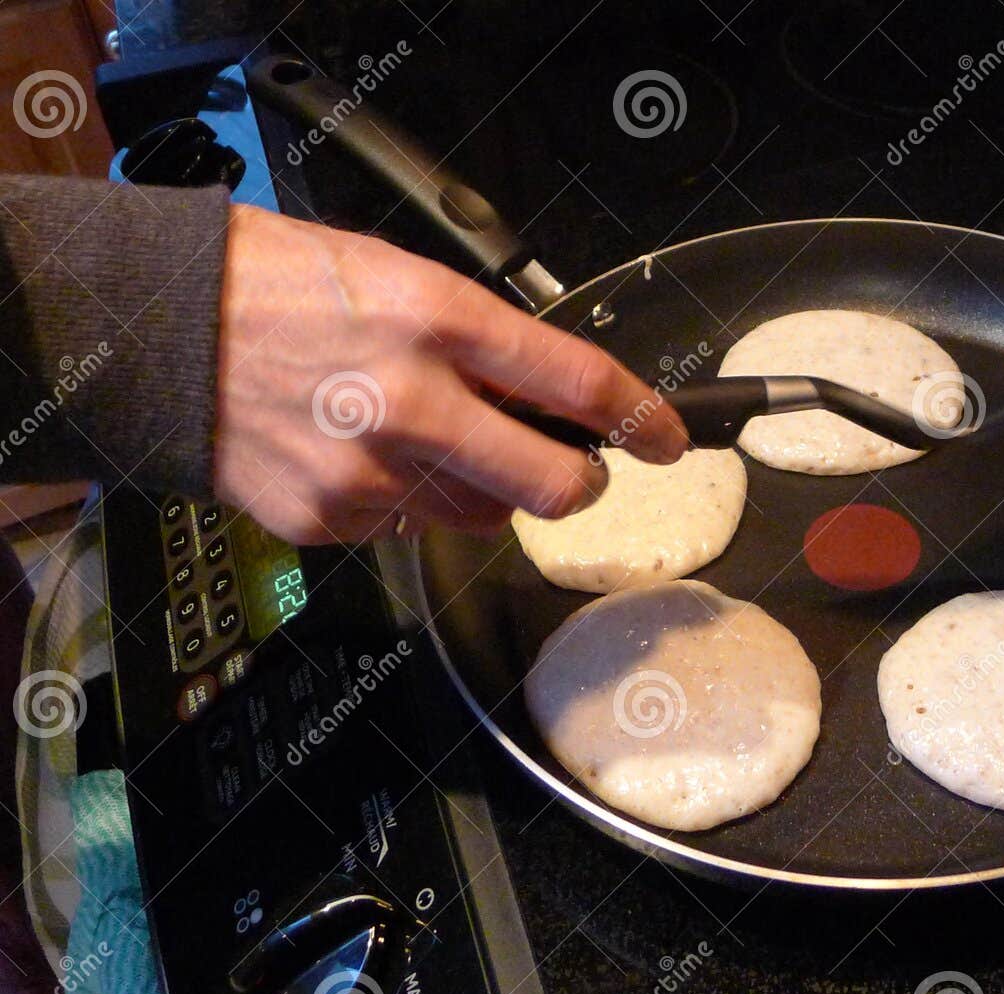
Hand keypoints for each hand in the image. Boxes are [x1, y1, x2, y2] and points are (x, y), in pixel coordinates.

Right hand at [213, 204, 685, 543]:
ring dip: (484, 490)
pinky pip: (410, 528)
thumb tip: (551, 400)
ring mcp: (369, 472)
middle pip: (554, 486)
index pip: (579, 386)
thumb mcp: (400, 276)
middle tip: (574, 470)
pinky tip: (362, 454)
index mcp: (438, 321)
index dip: (643, 419)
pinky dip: (407, 500)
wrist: (157, 327)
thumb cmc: (278, 286)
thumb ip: (484, 342)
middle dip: (580, 483)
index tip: (667, 438)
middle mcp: (411, 403)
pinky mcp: (330, 519)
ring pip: (484, 517)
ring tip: (425, 437)